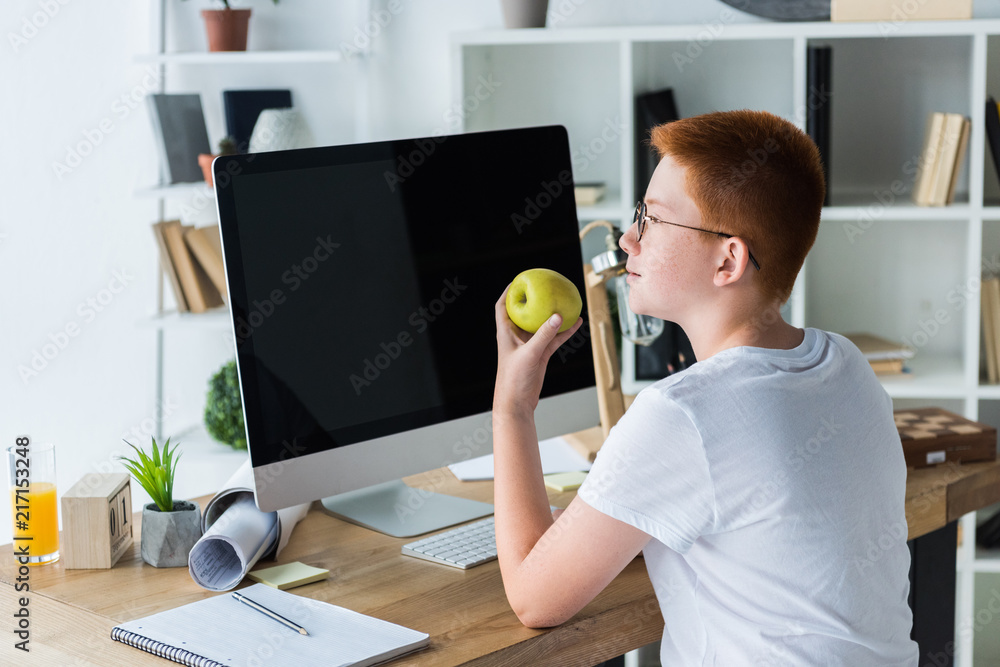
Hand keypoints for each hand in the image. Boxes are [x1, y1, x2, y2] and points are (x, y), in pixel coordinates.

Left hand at [493, 285, 582, 418]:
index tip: (518, 280)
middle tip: (546, 286)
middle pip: (525, 312)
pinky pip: (554, 339)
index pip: (502, 307)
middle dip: (535, 300)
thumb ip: (544, 335)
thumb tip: (558, 316)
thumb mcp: (529, 354)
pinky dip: (564, 332)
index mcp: (506, 333)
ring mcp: (529, 345)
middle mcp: (517, 337)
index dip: (508, 293)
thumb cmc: (514, 379)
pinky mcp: (540, 354)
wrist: (517, 403)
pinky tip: (577, 324)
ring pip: (543, 325)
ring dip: (553, 316)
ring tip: (567, 303)